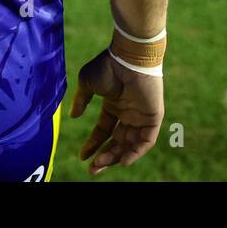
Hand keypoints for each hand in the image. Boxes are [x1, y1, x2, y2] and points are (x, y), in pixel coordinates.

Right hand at [69, 50, 163, 175]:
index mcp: (113, 105)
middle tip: (93, 169)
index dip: (93, 144)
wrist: (129, 57)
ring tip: (101, 163)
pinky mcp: (153, 117)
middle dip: (105, 156)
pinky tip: (123, 160)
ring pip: (130, 144)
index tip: (82, 156)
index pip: (103, 130)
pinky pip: (146, 140)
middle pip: (117, 142)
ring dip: (117, 157)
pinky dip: (136, 152)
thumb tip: (73, 117)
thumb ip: (81, 101)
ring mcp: (140, 115)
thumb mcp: (87, 84)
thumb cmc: (108, 67)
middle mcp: (127, 113)